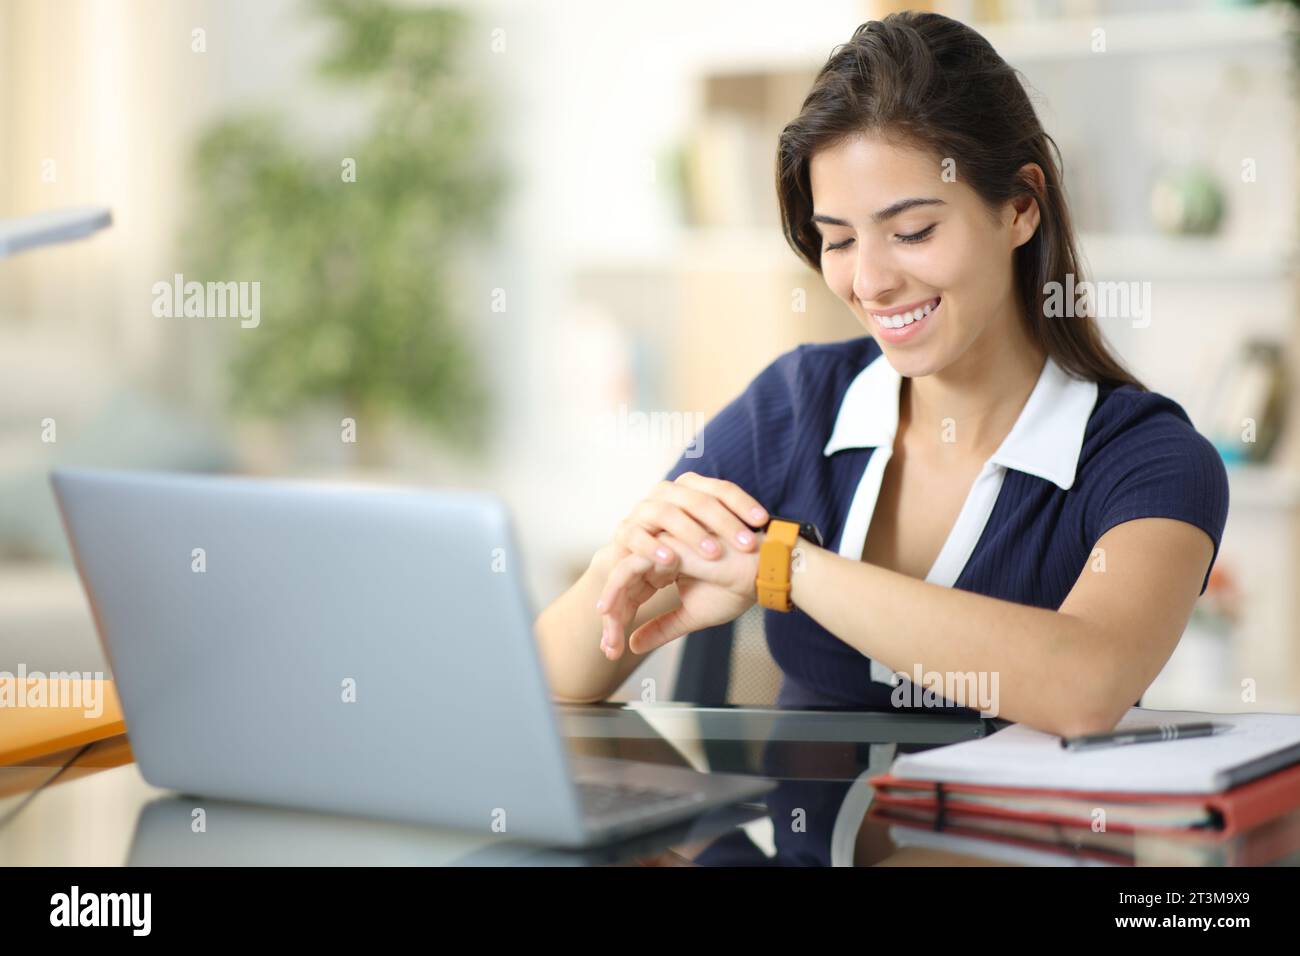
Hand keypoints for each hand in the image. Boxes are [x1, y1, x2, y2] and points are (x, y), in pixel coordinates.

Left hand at [595, 530, 762, 658]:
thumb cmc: (736, 585)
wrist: (761, 571)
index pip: (633, 594)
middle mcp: (658, 555)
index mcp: (665, 567)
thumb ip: (662, 627)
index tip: (613, 649)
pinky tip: (608, 610)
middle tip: (609, 649)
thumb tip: (633, 644)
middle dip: (613, 619)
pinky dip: (615, 589)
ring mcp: (659, 548)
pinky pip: (629, 568)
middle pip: (623, 587)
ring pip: (621, 577)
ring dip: (613, 608)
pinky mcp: (663, 547)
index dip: (621, 621)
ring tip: (609, 637)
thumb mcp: (692, 614)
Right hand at [605, 472, 767, 571]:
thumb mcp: (706, 540)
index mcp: (688, 489)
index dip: (743, 502)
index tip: (764, 521)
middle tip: (746, 543)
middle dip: (723, 521)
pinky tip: (672, 560)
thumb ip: (731, 533)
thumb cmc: (680, 552)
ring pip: (667, 513)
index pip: (720, 489)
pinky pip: (638, 536)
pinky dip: (654, 546)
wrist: (634, 565)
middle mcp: (665, 493)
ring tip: (714, 553)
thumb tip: (776, 534)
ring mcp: (642, 511)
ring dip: (692, 533)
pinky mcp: (624, 533)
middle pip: (697, 499)